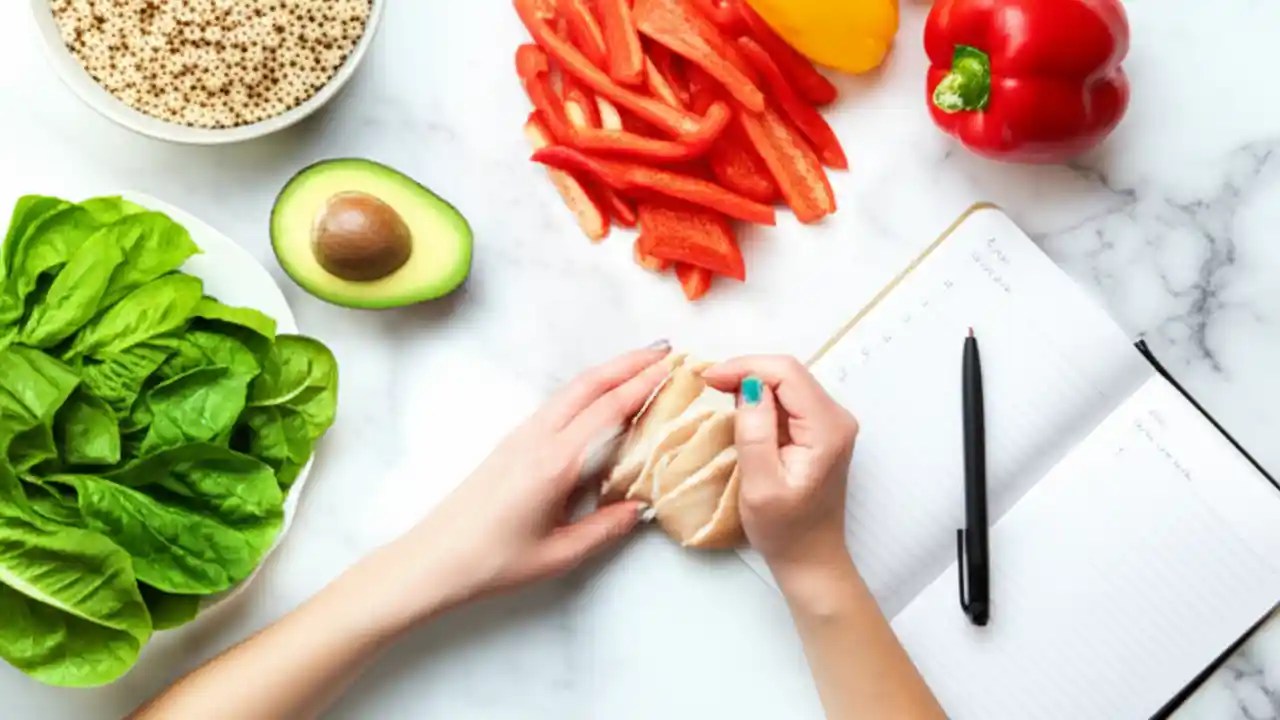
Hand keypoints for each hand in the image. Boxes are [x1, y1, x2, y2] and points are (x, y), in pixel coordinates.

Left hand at [371, 344, 673, 626]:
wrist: (434, 559)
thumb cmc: (494, 561)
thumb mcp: (560, 554)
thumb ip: (605, 528)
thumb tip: (641, 506)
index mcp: (555, 463)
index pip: (607, 409)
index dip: (643, 384)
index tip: (673, 366)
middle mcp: (538, 438)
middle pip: (589, 385)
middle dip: (629, 363)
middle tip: (665, 351)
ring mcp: (521, 436)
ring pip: (571, 390)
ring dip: (608, 373)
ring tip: (640, 366)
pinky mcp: (512, 443)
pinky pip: (557, 405)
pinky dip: (587, 390)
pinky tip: (601, 398)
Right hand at [703, 356, 858, 581]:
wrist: (811, 558)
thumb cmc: (784, 530)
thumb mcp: (760, 485)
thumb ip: (756, 432)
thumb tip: (749, 387)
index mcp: (827, 429)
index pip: (787, 373)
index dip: (746, 366)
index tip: (710, 379)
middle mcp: (837, 418)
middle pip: (789, 373)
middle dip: (747, 371)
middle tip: (710, 384)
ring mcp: (831, 423)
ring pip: (788, 382)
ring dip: (753, 382)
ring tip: (720, 393)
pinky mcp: (821, 431)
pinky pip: (790, 399)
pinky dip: (763, 397)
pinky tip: (740, 408)